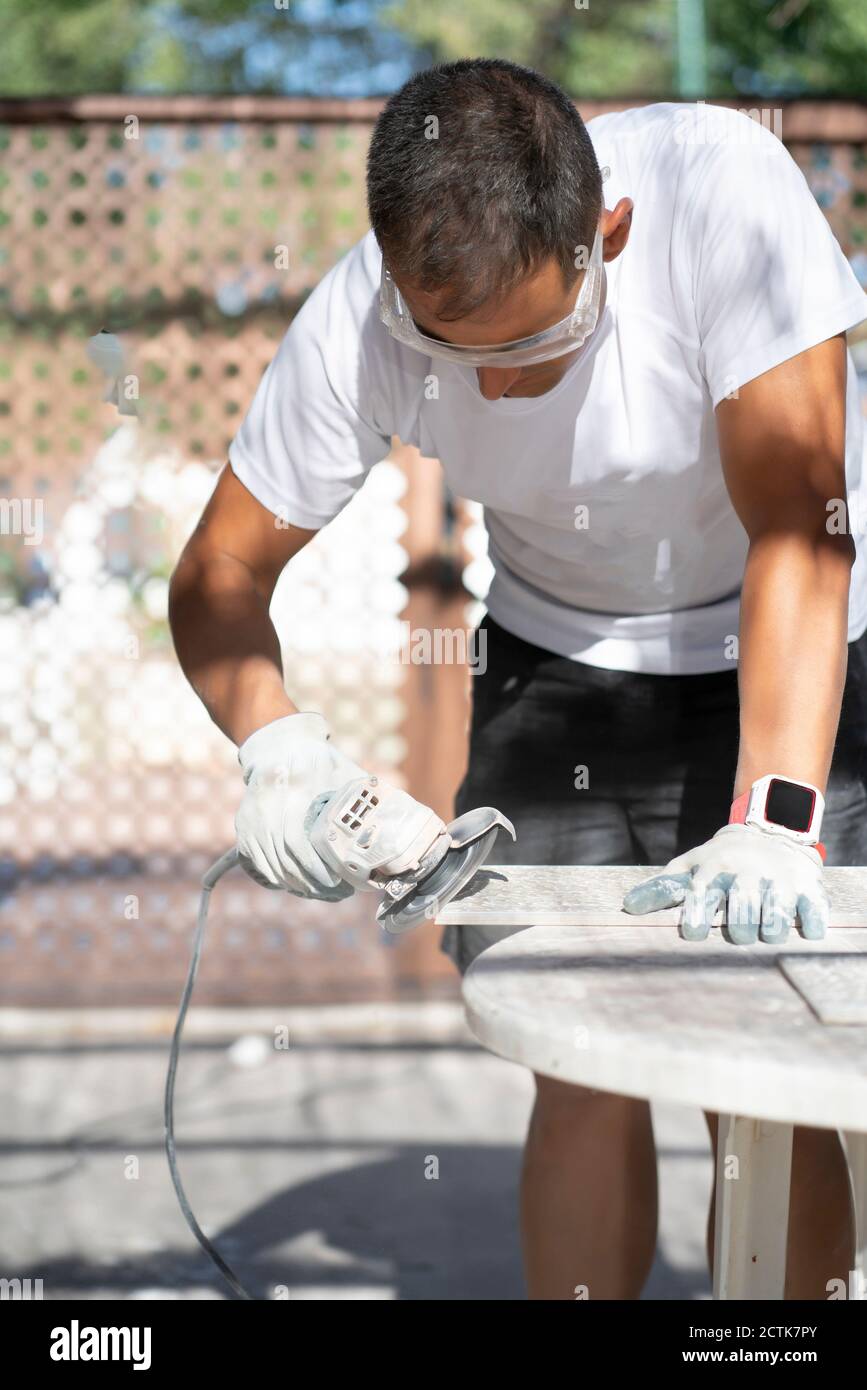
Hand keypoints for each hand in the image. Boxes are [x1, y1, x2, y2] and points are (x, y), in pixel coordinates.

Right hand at [235, 711, 366, 897]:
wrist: (281, 746)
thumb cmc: (321, 761)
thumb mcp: (343, 773)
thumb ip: (364, 798)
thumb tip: (398, 825)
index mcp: (291, 788)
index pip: (295, 839)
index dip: (313, 865)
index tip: (336, 880)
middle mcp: (265, 804)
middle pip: (283, 857)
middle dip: (310, 881)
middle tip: (336, 893)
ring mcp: (250, 818)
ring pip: (271, 864)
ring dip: (297, 885)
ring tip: (322, 893)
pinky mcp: (243, 828)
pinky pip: (260, 863)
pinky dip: (280, 879)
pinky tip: (300, 886)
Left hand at [621, 823, 828, 942]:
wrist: (772, 830)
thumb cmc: (722, 859)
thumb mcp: (692, 865)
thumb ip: (662, 887)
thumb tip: (627, 906)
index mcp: (715, 871)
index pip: (702, 896)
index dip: (696, 917)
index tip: (692, 933)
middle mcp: (745, 875)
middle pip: (740, 916)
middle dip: (739, 929)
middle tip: (739, 931)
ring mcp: (778, 881)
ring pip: (774, 920)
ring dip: (770, 931)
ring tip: (766, 929)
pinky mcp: (807, 888)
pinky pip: (811, 912)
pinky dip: (809, 923)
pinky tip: (804, 927)